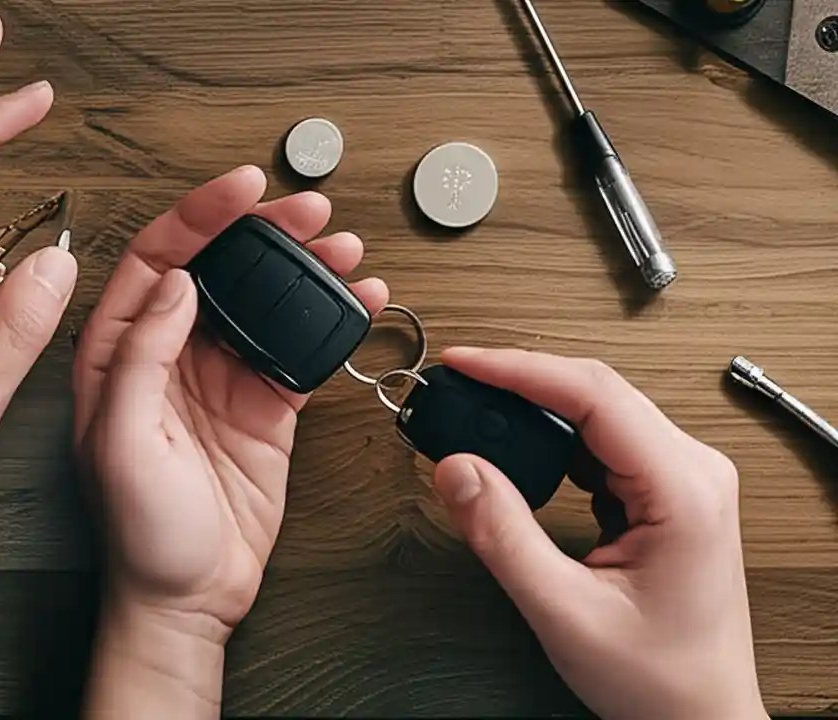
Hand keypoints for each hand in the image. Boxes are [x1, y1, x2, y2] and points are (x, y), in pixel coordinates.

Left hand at [74, 165, 388, 632]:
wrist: (189, 597)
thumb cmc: (139, 533)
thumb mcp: (124, 442)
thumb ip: (144, 356)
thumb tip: (176, 282)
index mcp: (118, 353)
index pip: (157, 258)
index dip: (199, 215)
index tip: (243, 188)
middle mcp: (169, 354)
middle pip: (218, 267)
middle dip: (264, 231)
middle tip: (310, 209)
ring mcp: (220, 375)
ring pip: (264, 298)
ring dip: (303, 267)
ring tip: (345, 247)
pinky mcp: (263, 403)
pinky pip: (299, 345)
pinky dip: (331, 318)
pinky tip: (359, 298)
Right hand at [430, 348, 766, 719]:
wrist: (698, 718)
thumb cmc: (658, 678)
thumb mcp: (565, 611)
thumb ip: (504, 536)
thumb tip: (457, 469)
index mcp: (684, 489)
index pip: (594, 394)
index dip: (520, 369)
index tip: (464, 363)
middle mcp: (692, 471)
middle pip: (596, 390)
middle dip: (519, 380)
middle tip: (456, 383)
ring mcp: (682, 479)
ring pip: (597, 410)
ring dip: (534, 405)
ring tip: (476, 409)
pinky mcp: (664, 491)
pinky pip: (602, 440)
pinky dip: (552, 436)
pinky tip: (517, 446)